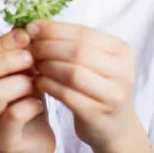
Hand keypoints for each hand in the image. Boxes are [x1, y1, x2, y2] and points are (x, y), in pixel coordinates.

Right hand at [0, 28, 55, 152]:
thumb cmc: (24, 100)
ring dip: (20, 83)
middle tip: (31, 58)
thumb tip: (24, 24)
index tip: (25, 35)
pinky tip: (40, 104)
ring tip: (37, 83)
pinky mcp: (1, 142)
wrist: (33, 141)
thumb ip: (17, 50)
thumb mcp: (19, 72)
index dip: (0, 44)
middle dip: (5, 61)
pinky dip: (30, 105)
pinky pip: (12, 117)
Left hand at [26, 20, 136, 151]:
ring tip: (34, 64)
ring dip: (47, 65)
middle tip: (30, 48)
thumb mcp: (90, 59)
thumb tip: (32, 25)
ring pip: (73, 73)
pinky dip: (48, 84)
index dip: (54, 29)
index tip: (31, 28)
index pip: (84, 32)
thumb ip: (68, 41)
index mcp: (122, 51)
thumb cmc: (95, 85)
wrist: (113, 127)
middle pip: (78, 51)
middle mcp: (123, 72)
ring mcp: (113, 95)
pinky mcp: (99, 115)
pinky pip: (67, 94)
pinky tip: (38, 81)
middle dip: (48, 47)